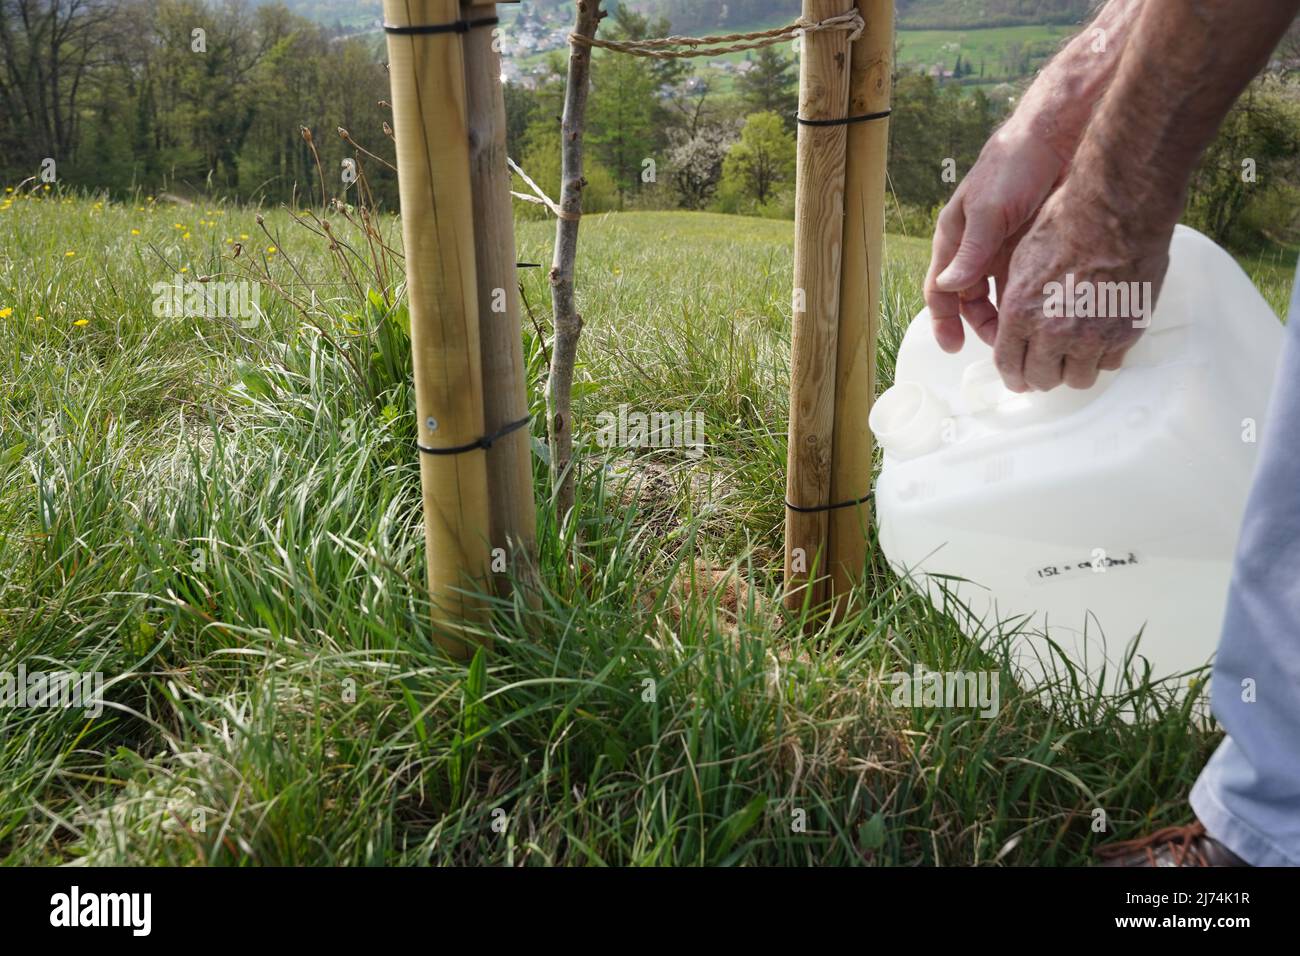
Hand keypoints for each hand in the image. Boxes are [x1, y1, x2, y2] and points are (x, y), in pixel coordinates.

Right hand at [924, 123, 1067, 353]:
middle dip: (983, 326)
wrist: (1061, 134)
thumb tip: (947, 288)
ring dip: (1010, 319)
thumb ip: (970, 251)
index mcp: (956, 239)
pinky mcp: (1037, 247)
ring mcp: (1008, 249)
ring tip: (1027, 336)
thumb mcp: (988, 210)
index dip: (943, 320)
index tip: (953, 346)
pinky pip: (1030, 284)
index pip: (940, 290)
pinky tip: (1046, 316)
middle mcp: (979, 248)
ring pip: (1003, 297)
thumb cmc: (1014, 164)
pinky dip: (1034, 303)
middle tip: (1003, 347)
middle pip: (972, 301)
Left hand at [990, 178, 1172, 391]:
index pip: (1008, 364)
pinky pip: (1109, 364)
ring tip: (1074, 354)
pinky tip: (1100, 340)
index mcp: (1020, 313)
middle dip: (1040, 375)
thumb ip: (1014, 302)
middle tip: (1046, 367)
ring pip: (1077, 379)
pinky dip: (1102, 357)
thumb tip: (1010, 327)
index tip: (1017, 378)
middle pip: (1042, 379)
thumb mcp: (1019, 261)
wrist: (1117, 210)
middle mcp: (1054, 331)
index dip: (1012, 375)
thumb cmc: (1066, 225)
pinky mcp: (1125, 332)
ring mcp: (1092, 335)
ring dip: (1073, 369)